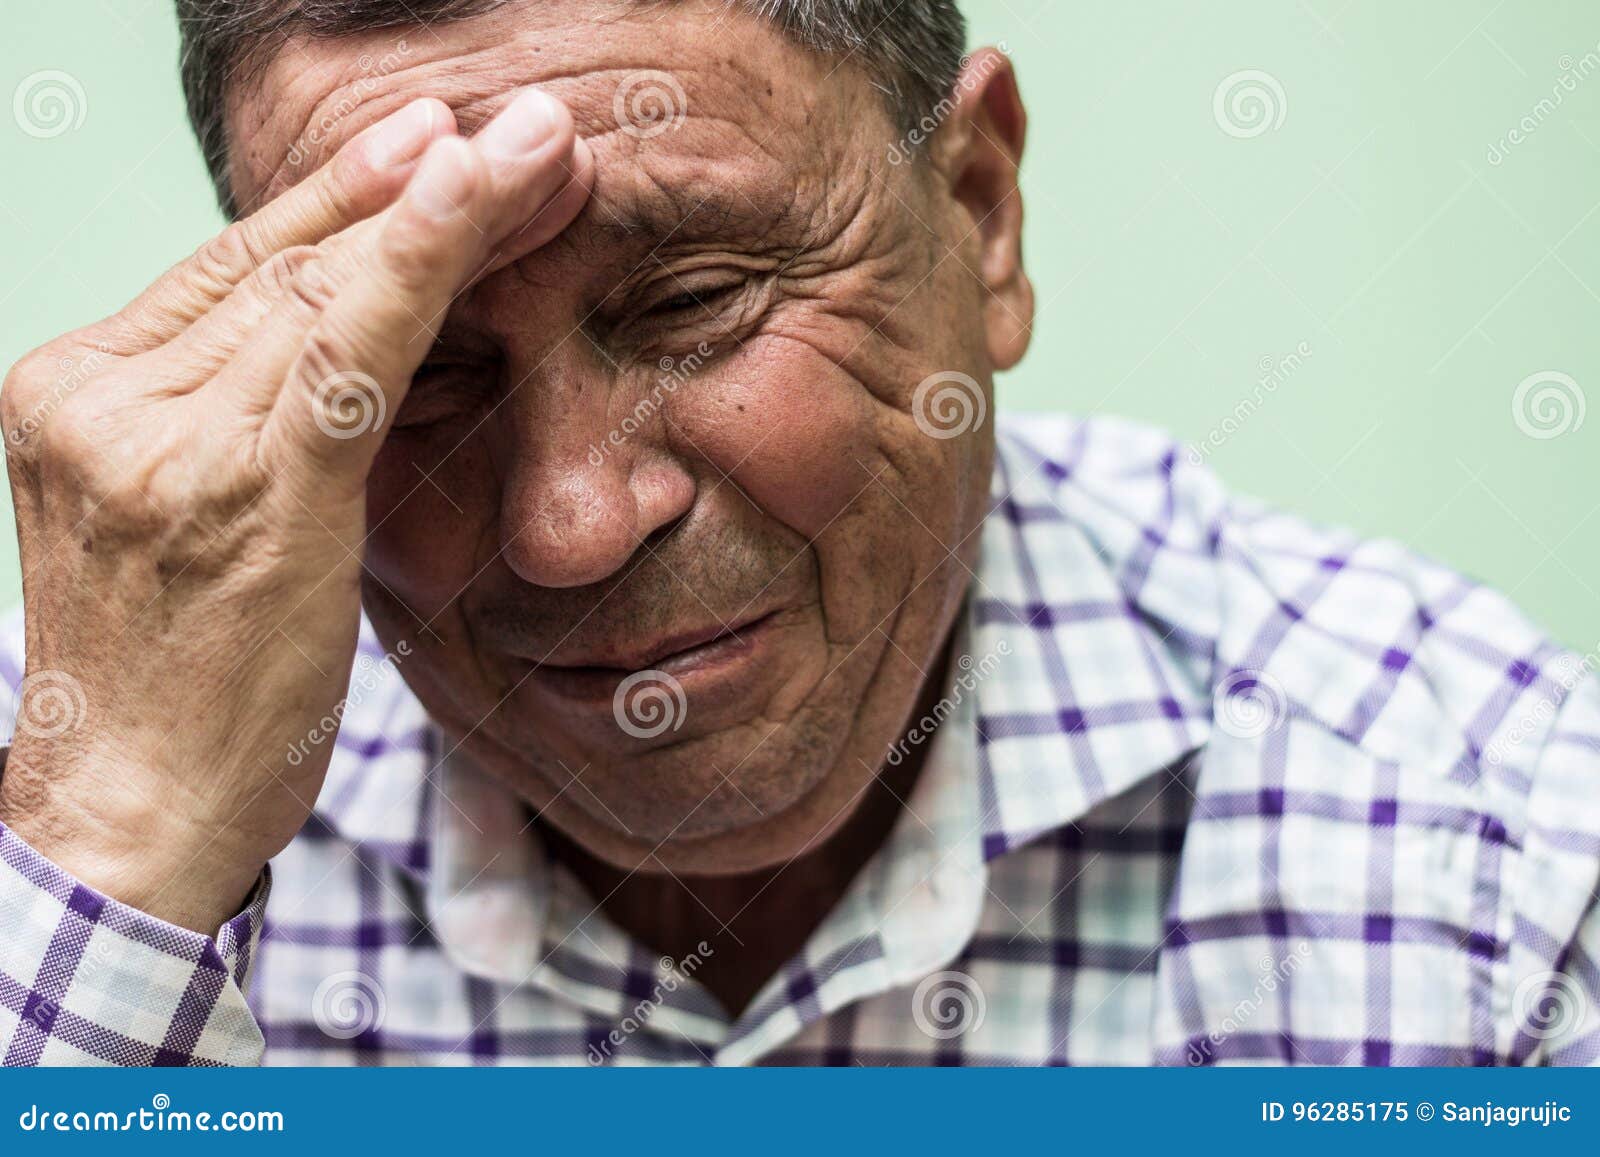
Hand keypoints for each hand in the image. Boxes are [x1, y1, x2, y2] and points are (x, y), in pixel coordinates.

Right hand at [0, 89, 592, 932]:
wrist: (128, 813)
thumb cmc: (181, 680)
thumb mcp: (197, 524)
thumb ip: (247, 422)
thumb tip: (355, 339)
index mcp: (82, 390)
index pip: (236, 270)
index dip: (346, 202)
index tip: (432, 145)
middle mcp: (104, 395)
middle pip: (281, 260)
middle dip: (407, 184)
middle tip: (512, 122)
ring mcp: (159, 438)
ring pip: (320, 288)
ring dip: (444, 208)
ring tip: (536, 144)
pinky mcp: (240, 490)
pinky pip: (344, 352)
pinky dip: (417, 264)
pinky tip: (476, 192)